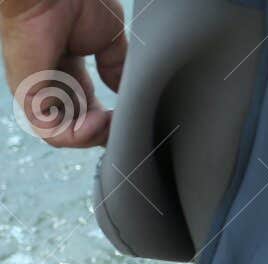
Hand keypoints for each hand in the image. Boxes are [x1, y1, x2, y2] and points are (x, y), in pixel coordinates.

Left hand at [1, 0, 125, 146]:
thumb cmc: (78, 0)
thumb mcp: (110, 41)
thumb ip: (117, 69)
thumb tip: (127, 91)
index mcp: (67, 70)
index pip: (86, 112)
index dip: (110, 123)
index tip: (130, 118)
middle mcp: (50, 82)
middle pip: (77, 128)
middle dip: (104, 134)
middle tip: (123, 124)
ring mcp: (37, 89)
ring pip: (63, 136)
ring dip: (94, 137)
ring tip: (111, 123)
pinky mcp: (29, 92)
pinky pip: (51, 131)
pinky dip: (79, 136)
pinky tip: (100, 122)